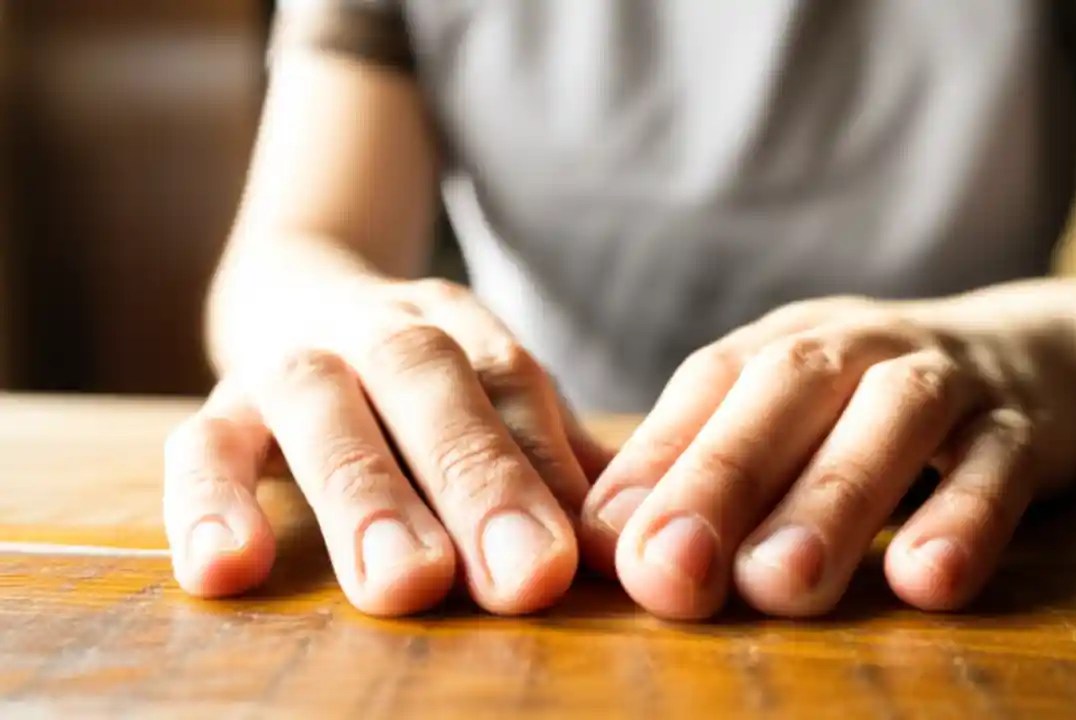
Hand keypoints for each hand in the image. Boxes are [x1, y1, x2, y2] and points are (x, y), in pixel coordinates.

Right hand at [163, 278, 611, 615]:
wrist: (300, 296)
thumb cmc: (424, 388)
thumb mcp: (491, 404)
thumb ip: (552, 467)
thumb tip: (631, 550)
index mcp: (464, 331)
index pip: (512, 383)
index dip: (548, 465)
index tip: (583, 552)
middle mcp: (384, 330)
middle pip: (429, 382)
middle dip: (479, 480)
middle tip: (525, 578)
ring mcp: (293, 358)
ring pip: (320, 404)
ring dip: (365, 494)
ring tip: (402, 586)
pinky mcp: (220, 403)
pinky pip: (201, 444)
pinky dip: (209, 502)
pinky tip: (229, 571)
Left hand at [579, 297, 1075, 618]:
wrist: (1026, 355)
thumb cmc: (862, 410)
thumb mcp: (783, 422)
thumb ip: (701, 471)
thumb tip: (604, 544)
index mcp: (782, 346)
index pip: (707, 386)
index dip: (655, 461)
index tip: (608, 548)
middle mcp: (856, 345)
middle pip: (785, 392)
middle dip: (723, 480)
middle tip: (675, 575)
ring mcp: (945, 378)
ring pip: (892, 419)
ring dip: (833, 500)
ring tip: (783, 587)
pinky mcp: (1024, 426)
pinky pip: (1000, 465)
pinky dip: (966, 518)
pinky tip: (927, 581)